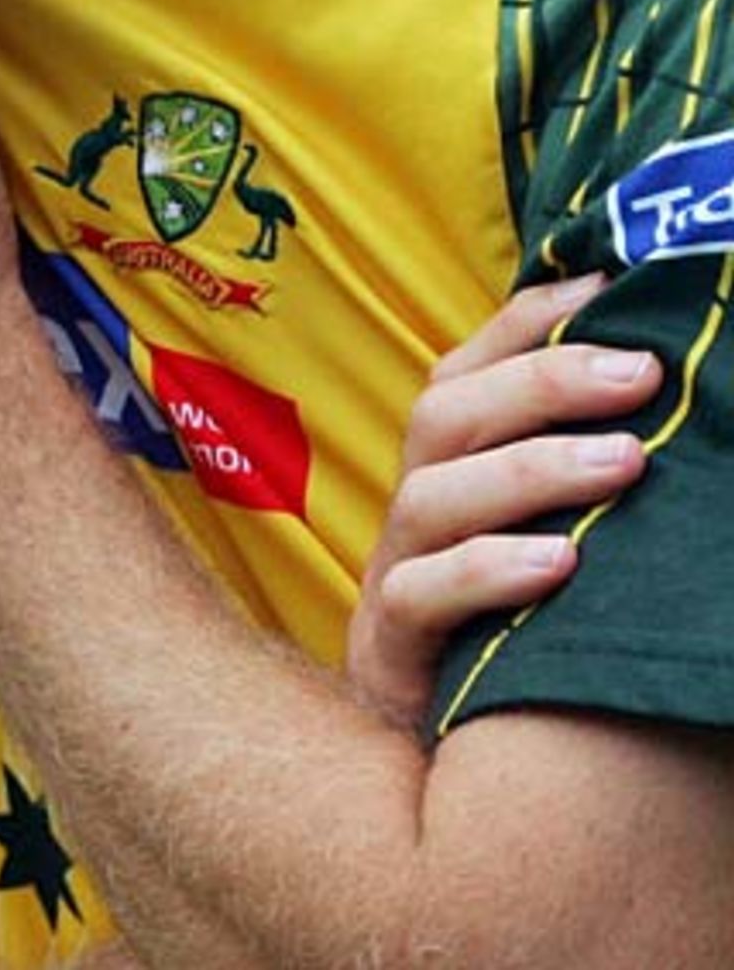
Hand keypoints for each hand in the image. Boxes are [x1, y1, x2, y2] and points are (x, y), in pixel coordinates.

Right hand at [345, 275, 662, 730]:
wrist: (441, 765)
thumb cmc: (517, 632)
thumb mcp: (550, 536)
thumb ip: (583, 468)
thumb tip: (661, 395)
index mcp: (448, 467)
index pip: (469, 364)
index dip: (528, 320)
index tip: (610, 287)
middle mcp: (416, 506)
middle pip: (445, 414)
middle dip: (543, 383)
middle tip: (642, 374)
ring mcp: (396, 574)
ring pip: (432, 496)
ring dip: (531, 470)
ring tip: (626, 464)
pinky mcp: (391, 650)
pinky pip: (421, 597)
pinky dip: (488, 572)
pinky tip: (560, 567)